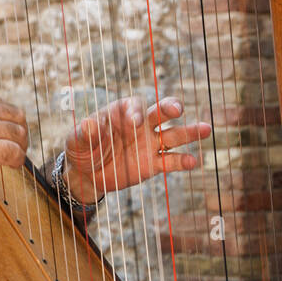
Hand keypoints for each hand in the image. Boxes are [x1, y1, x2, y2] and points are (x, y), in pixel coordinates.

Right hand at [0, 85, 28, 189]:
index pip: (3, 104)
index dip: (9, 121)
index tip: (8, 133)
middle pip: (16, 117)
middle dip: (19, 133)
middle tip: (18, 146)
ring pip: (18, 135)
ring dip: (20, 147)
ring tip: (15, 158)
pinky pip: (14, 152)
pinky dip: (18, 160)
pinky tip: (12, 165)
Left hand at [62, 96, 209, 199]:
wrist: (86, 174)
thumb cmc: (80, 149)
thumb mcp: (75, 140)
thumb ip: (84, 132)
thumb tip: (90, 124)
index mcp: (121, 112)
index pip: (134, 106)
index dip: (135, 112)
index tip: (134, 123)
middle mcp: (140, 125)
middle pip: (159, 112)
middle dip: (169, 108)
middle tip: (177, 109)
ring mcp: (148, 144)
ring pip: (173, 135)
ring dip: (189, 132)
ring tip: (206, 129)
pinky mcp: (152, 165)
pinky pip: (169, 162)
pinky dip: (181, 161)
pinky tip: (194, 161)